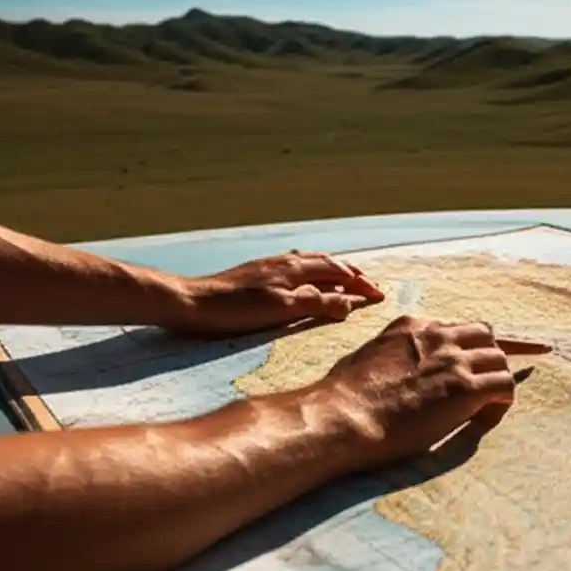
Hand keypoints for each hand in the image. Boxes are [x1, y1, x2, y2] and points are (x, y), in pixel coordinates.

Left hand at [169, 251, 384, 335]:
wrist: (190, 302)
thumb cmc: (234, 310)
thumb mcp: (281, 310)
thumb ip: (316, 303)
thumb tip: (349, 302)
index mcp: (295, 270)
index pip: (338, 273)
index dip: (360, 285)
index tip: (380, 296)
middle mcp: (285, 262)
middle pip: (327, 263)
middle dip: (352, 273)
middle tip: (371, 285)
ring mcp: (270, 265)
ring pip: (311, 261)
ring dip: (333, 269)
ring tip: (346, 277)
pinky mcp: (256, 272)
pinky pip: (295, 265)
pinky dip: (312, 270)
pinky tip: (304, 277)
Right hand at [317, 316, 515, 471]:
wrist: (344, 416)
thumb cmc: (343, 396)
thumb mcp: (366, 357)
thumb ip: (387, 353)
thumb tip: (386, 368)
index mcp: (412, 327)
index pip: (453, 328)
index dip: (462, 349)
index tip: (460, 367)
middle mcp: (438, 336)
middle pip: (484, 335)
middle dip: (486, 355)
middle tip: (483, 380)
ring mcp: (454, 361)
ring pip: (499, 358)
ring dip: (496, 378)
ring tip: (487, 403)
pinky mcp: (465, 389)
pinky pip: (504, 386)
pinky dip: (502, 401)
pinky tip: (487, 415)